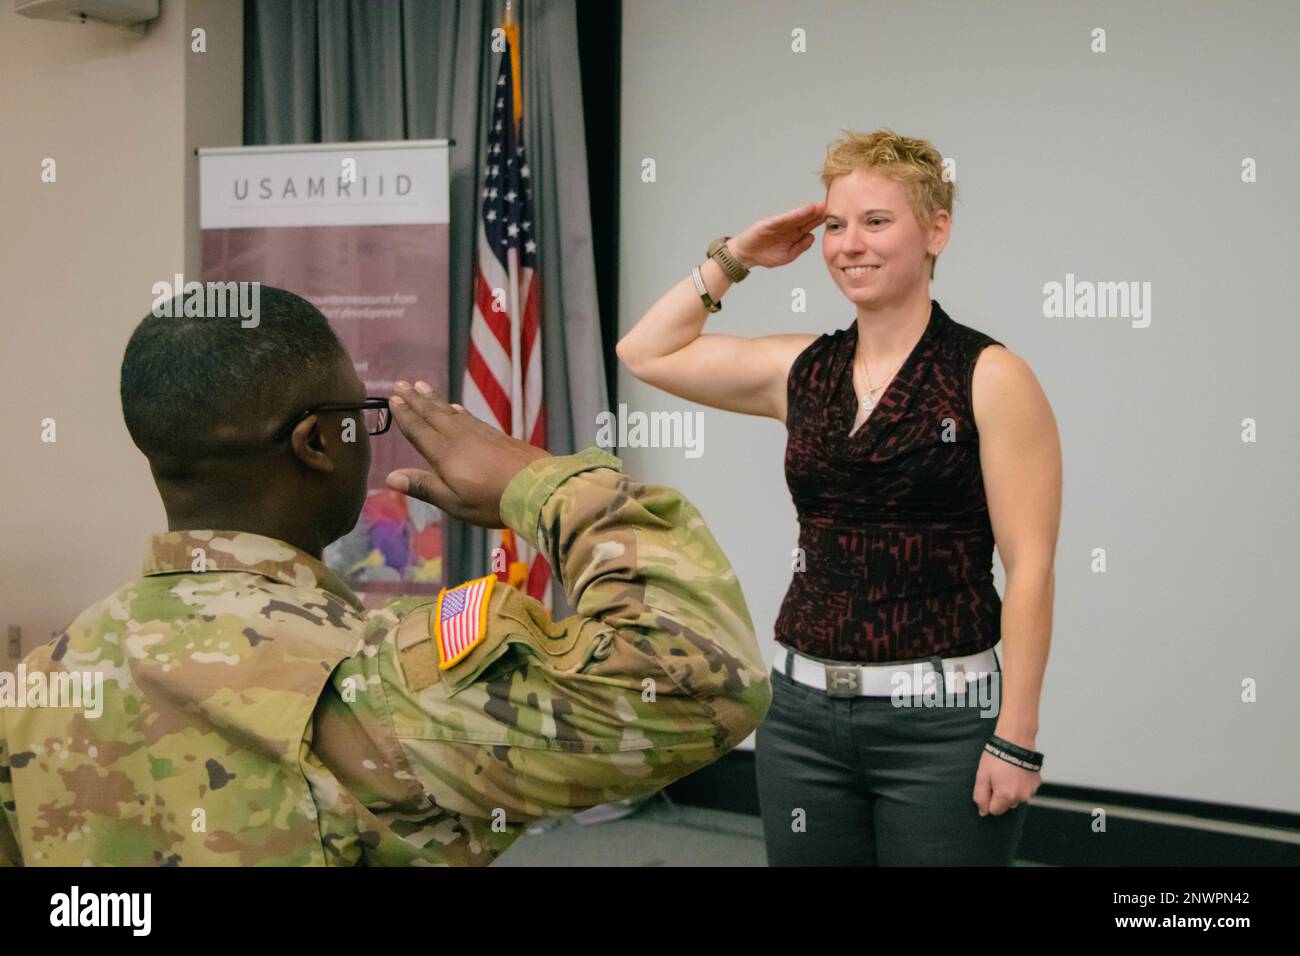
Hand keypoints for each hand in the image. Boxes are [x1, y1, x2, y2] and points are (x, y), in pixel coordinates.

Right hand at [384, 381, 549, 527]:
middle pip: (433, 414)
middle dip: (416, 399)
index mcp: (444, 454)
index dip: (405, 414)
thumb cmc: (491, 500)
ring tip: (421, 387)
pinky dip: (458, 410)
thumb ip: (423, 486)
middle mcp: (459, 437)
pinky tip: (457, 408)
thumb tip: (390, 476)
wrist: (537, 488)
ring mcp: (480, 433)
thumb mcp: (453, 501)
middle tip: (402, 382)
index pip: (418, 430)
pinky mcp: (497, 435)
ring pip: (451, 411)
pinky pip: (470, 416)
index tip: (393, 398)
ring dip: (434, 399)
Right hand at [729, 201, 827, 268]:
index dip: (820, 221)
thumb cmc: (766, 255)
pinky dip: (793, 215)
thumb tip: (812, 237)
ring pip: (797, 216)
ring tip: (820, 206)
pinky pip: (783, 219)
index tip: (834, 217)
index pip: (810, 225)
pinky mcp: (769, 223)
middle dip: (818, 213)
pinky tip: (802, 211)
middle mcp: (788, 227)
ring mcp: (779, 224)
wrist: (746, 255)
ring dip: (808, 211)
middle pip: (806, 218)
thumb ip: (801, 247)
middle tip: (831, 207)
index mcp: (794, 234)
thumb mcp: (788, 255)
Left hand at [973, 749, 1040, 816]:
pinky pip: (1025, 789)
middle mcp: (1021, 797)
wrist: (1015, 740)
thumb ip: (980, 796)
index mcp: (1006, 797)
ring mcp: (1030, 790)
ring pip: (1017, 797)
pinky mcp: (1036, 783)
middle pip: (1006, 804)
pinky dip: (1020, 784)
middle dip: (1000, 795)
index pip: (994, 810)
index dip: (989, 799)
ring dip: (1011, 790)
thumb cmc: (997, 756)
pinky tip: (1016, 771)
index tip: (989, 785)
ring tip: (1007, 772)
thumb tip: (983, 812)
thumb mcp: (982, 776)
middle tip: (997, 777)